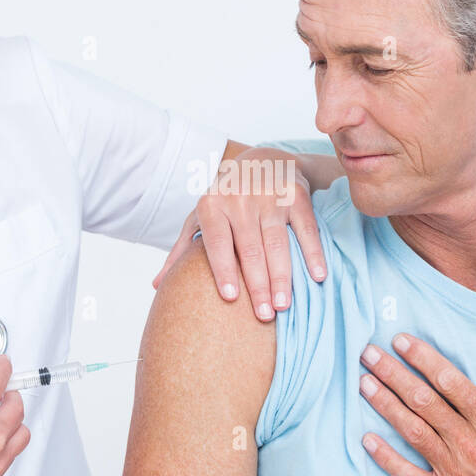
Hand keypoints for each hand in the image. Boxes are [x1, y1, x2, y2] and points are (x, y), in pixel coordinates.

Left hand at [153, 146, 327, 321]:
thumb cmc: (226, 199)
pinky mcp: (296, 195)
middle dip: (257, 284)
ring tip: (283, 305)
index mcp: (212, 206)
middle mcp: (240, 199)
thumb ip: (183, 248)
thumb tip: (157, 285)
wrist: (262, 159)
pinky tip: (317, 276)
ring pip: (277, 243)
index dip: (224, 269)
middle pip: (250, 249)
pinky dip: (313, 253)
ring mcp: (270, 196)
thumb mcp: (201, 217)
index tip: (230, 297)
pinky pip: (306, 229)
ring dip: (282, 277)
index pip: (218, 243)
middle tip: (263, 315)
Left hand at [357, 334, 475, 475]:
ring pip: (411, 431)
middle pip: (422, 400)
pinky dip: (386, 458)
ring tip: (364, 383)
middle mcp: (469, 444)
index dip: (422, 357)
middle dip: (392, 373)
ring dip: (385, 405)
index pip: (449, 380)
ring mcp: (455, 473)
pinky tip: (367, 440)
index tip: (400, 341)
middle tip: (369, 353)